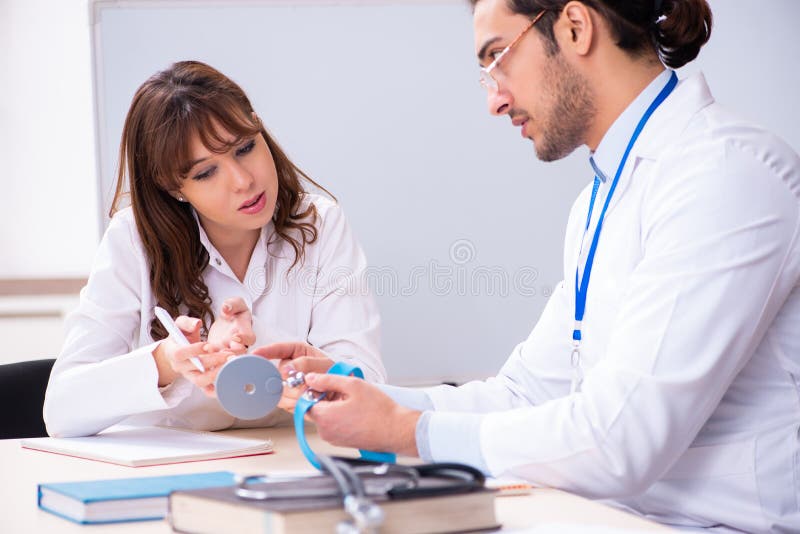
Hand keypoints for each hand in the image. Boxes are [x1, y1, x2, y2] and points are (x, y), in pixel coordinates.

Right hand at [152, 316, 234, 395]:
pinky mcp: (198, 381)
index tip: (208, 345)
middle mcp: (180, 366)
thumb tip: (197, 323)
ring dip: (216, 375)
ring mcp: (189, 375)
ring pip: (201, 381)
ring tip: (230, 365)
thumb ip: (187, 322)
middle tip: (228, 355)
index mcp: (173, 352)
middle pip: (195, 368)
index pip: (181, 354)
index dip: (194, 350)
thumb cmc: (180, 336)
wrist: (177, 350)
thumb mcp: (180, 325)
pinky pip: (206, 390)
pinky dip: (216, 389)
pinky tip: (227, 382)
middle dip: (212, 361)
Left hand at [207, 297, 255, 352]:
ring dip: (217, 357)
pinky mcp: (215, 352)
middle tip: (221, 351)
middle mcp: (237, 343)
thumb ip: (233, 304)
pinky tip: (200, 354)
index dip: (244, 339)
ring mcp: (226, 348)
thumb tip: (226, 308)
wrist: (226, 319)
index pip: (250, 338)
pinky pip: (213, 357)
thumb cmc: (234, 311)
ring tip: (207, 350)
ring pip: (225, 357)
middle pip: (238, 353)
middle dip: (230, 354)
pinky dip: (207, 357)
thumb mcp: (235, 303)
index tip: (235, 336)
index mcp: (245, 330)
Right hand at [251, 342, 333, 411]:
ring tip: (311, 393)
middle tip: (303, 384)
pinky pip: (284, 403)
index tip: (256, 353)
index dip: (266, 351)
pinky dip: (294, 404)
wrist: (342, 395)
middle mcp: (290, 368)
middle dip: (289, 380)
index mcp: (297, 353)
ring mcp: (287, 384)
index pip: (278, 349)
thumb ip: (308, 363)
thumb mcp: (326, 364)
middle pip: (277, 373)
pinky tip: (305, 401)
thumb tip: (288, 369)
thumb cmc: (335, 374)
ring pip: (279, 390)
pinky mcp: (288, 400)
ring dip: (294, 394)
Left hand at [302, 372, 420, 456]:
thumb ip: (327, 380)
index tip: (328, 384)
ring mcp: (333, 439)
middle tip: (345, 392)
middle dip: (326, 398)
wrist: (396, 431)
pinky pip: (333, 426)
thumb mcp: (353, 385)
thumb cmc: (379, 410)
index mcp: (325, 417)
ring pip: (325, 417)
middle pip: (315, 409)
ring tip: (353, 402)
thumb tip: (311, 378)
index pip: (306, 399)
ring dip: (334, 408)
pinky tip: (356, 412)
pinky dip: (340, 417)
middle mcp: (325, 431)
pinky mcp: (341, 443)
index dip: (316, 389)